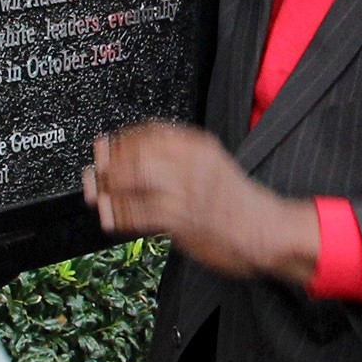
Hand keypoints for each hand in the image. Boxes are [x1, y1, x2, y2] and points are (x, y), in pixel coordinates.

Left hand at [83, 123, 321, 283]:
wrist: (267, 231)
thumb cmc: (237, 201)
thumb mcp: (210, 164)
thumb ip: (177, 157)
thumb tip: (133, 155)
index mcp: (197, 145)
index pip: (149, 131)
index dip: (120, 138)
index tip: (105, 144)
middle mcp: (190, 162)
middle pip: (134, 152)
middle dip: (108, 162)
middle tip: (94, 170)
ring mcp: (185, 190)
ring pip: (132, 180)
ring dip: (107, 188)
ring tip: (95, 193)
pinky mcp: (181, 218)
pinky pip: (139, 213)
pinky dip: (118, 214)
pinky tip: (109, 215)